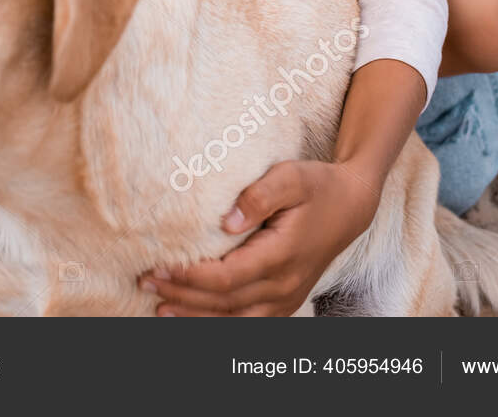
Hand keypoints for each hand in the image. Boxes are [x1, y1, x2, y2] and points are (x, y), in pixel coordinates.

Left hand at [137, 159, 380, 316]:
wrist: (351, 206)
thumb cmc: (317, 185)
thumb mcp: (291, 176)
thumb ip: (259, 195)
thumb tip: (226, 222)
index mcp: (281, 256)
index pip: (225, 277)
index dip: (188, 277)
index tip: (158, 265)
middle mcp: (284, 286)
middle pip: (224, 302)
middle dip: (182, 295)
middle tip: (146, 282)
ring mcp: (287, 298)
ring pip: (234, 318)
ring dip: (195, 314)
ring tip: (160, 306)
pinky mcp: (286, 301)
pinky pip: (247, 320)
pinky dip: (218, 320)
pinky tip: (194, 315)